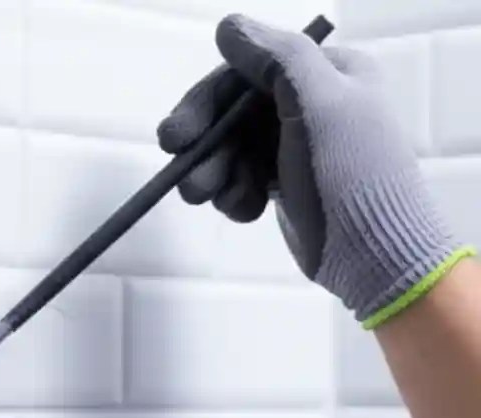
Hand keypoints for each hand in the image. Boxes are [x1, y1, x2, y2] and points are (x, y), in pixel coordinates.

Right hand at [158, 14, 470, 327]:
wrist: (374, 256)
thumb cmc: (349, 174)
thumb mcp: (318, 103)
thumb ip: (276, 57)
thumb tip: (229, 27)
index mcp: (328, 73)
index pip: (247, 72)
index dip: (205, 102)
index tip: (176, 137)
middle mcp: (312, 102)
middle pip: (233, 112)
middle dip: (205, 146)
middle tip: (181, 173)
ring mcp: (297, 144)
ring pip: (231, 148)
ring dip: (216, 174)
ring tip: (211, 198)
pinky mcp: (286, 182)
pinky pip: (242, 178)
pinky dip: (235, 195)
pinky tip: (247, 210)